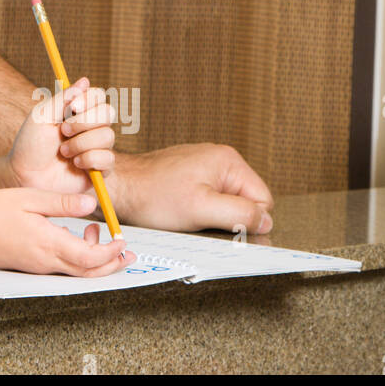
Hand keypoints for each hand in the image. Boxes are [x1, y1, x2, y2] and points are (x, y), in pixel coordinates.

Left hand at [0, 77, 115, 193]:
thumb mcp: (42, 116)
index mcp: (77, 112)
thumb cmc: (30, 145)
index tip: (72, 107)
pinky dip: (89, 159)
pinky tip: (75, 164)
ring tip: (63, 152)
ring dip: (81, 143)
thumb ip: (63, 98)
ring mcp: (97, 148)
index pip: (98, 96)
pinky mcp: (100, 170)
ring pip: (108, 136)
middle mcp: (90, 128)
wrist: (25, 176)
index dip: (89, 99)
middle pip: (108, 113)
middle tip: (63, 131)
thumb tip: (85, 80)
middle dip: (84, 122)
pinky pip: (108, 159)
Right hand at [0, 188, 129, 275]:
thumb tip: (91, 203)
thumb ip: (62, 203)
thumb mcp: (29, 198)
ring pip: (77, 271)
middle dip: (113, 264)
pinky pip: (63, 267)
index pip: (90, 257)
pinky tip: (75, 236)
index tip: (121, 240)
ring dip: (95, 258)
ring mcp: (39, 265)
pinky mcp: (33, 265)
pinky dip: (78, 257)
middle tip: (128, 254)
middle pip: (89, 271)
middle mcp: (46, 260)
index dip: (110, 252)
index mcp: (48, 242)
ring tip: (97, 232)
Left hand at [102, 142, 274, 233]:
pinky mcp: (189, 176)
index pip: (263, 200)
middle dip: (229, 217)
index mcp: (228, 162)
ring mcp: (203, 166)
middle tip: (202, 221)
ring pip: (227, 202)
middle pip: (246, 201)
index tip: (223, 225)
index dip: (247, 220)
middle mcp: (219, 159)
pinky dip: (200, 210)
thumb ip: (240, 214)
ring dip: (213, 216)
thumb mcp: (202, 209)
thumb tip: (267, 221)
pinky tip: (181, 212)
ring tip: (188, 215)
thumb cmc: (152, 196)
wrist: (118, 186)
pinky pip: (209, 198)